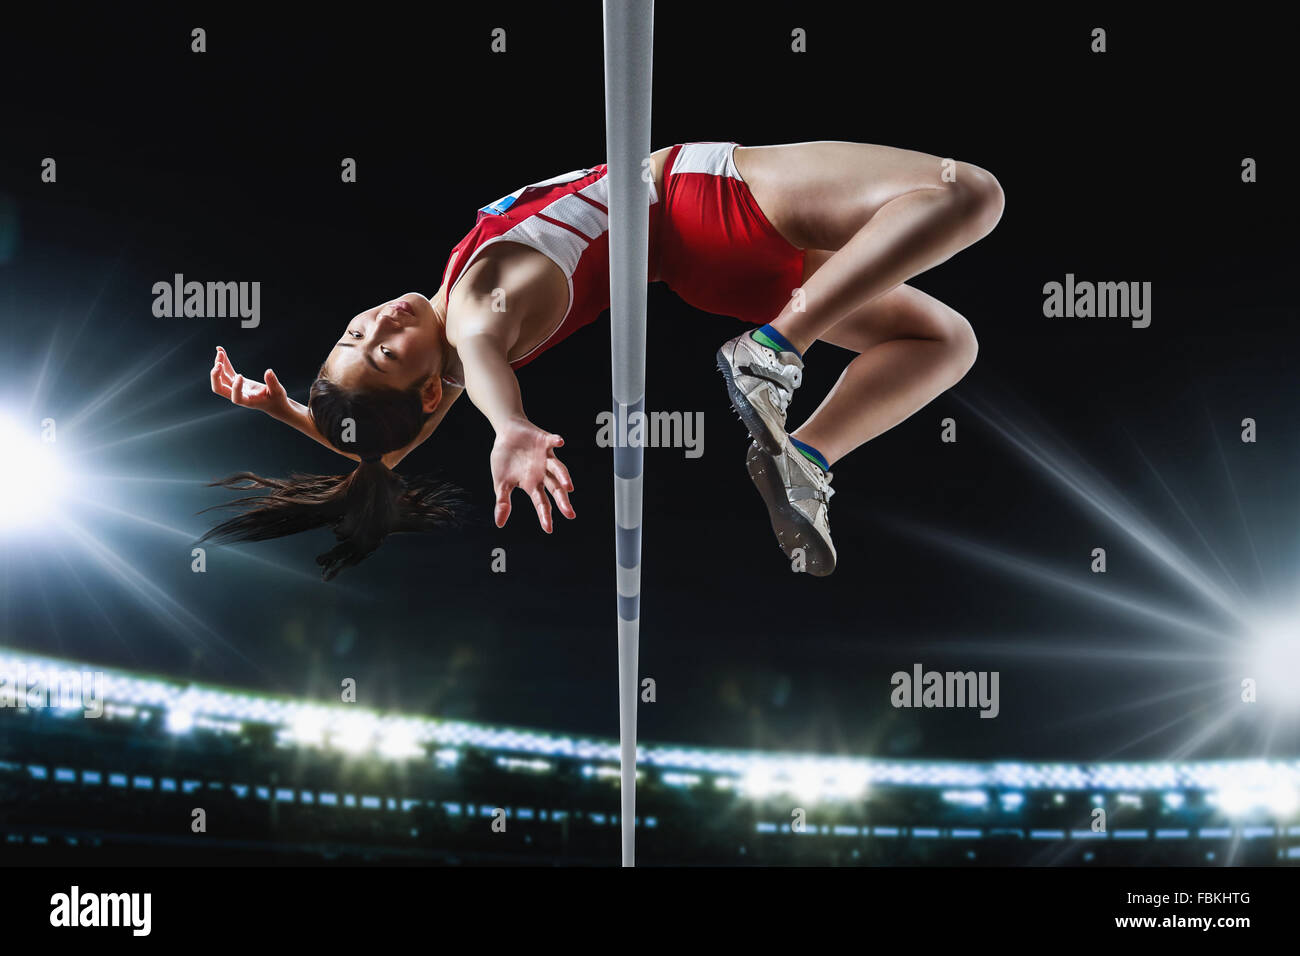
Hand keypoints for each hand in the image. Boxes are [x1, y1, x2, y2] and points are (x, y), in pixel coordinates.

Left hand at [210, 346, 290, 417]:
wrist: (273, 403)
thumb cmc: (277, 400)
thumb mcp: (278, 392)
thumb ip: (273, 383)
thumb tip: (269, 371)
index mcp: (248, 401)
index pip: (236, 397)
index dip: (235, 387)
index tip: (241, 376)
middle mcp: (238, 395)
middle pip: (219, 388)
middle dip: (216, 376)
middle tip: (218, 364)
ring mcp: (235, 387)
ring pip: (221, 377)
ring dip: (218, 364)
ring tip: (219, 351)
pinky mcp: (237, 381)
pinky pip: (227, 371)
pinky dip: (224, 361)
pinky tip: (220, 349)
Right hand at [490, 418, 575, 532]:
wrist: (506, 433)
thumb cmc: (505, 459)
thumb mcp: (501, 483)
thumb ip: (503, 502)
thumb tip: (499, 525)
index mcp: (533, 484)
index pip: (541, 502)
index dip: (545, 515)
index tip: (548, 529)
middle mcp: (542, 473)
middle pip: (555, 488)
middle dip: (562, 501)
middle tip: (570, 514)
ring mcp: (545, 457)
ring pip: (557, 468)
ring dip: (563, 476)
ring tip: (569, 487)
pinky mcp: (544, 441)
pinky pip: (552, 441)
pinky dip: (556, 442)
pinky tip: (560, 443)